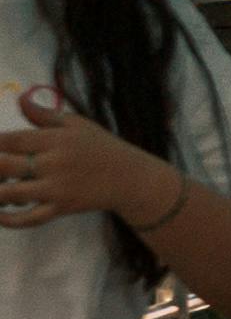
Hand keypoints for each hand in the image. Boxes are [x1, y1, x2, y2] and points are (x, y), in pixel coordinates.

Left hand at [0, 86, 181, 235]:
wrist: (129, 176)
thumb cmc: (101, 146)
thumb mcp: (77, 124)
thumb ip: (44, 114)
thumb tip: (19, 98)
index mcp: (56, 138)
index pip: (12, 140)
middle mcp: (53, 162)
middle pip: (4, 166)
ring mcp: (56, 188)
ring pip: (10, 194)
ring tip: (0, 190)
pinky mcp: (60, 208)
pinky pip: (27, 219)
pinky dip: (8, 220)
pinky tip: (2, 214)